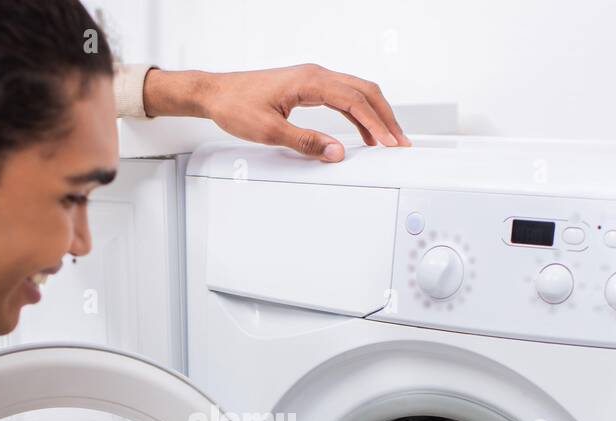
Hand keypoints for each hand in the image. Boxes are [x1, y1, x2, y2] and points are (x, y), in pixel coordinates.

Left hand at [142, 64, 411, 161]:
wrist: (215, 93)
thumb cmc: (236, 106)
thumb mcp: (269, 131)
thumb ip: (306, 142)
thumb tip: (336, 152)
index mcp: (310, 81)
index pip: (354, 101)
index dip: (376, 124)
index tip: (390, 143)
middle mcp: (315, 75)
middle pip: (364, 91)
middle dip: (386, 117)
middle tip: (400, 142)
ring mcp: (313, 78)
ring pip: (357, 92)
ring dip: (376, 114)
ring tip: (389, 139)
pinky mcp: (308, 86)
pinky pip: (343, 96)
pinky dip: (359, 113)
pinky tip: (364, 130)